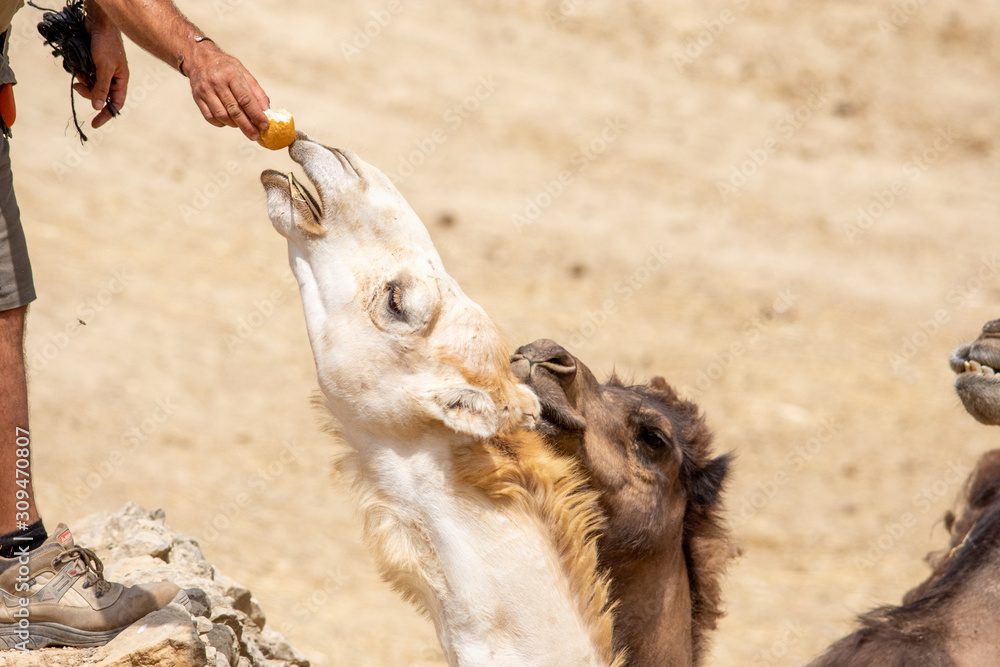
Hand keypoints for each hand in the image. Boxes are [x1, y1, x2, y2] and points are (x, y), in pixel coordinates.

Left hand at [80, 9, 128, 127]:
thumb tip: (97, 106)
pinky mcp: (93, 65)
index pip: (115, 104)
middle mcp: (112, 78)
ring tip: (79, 73)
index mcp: (120, 81)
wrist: (98, 24)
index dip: (106, 114)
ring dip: (83, 83)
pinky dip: (80, 74)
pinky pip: (86, 76)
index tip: (94, 124)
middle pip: (100, 95)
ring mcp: (102, 71)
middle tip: (78, 86)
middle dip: (88, 93)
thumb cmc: (106, 45)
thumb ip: (101, 87)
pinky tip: (78, 66)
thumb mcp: (104, 68)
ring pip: (91, 86)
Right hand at [185, 45, 269, 140]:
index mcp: (231, 74)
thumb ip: (257, 92)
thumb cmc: (227, 69)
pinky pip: (210, 117)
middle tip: (255, 135)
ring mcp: (205, 91)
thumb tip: (267, 112)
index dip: (256, 114)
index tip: (265, 125)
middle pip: (234, 110)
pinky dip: (222, 123)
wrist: (201, 59)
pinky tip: (229, 122)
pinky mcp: (197, 98)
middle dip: (247, 126)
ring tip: (243, 126)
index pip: (246, 99)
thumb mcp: (244, 73)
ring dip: (235, 125)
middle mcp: (217, 82)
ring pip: (222, 116)